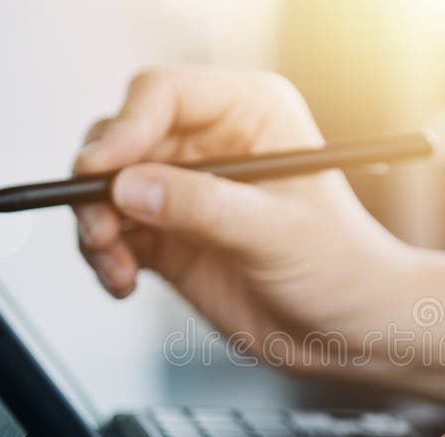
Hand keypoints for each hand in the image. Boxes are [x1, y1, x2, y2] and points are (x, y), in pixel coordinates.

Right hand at [73, 65, 415, 372]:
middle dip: (98, 183)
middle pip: (122, 138)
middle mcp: (210, 144)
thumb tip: (128, 187)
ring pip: (107, 188)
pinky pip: (113, 235)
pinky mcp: (169, 238)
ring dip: (95, 226)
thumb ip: (203, 207)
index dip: (126, 127)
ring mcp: (185, 192)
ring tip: (115, 266)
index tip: (103, 171)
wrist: (349, 333)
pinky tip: (122, 283)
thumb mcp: (278, 233)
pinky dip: (105, 258)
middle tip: (100, 229)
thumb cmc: (341, 269)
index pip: (165, 95)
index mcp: (249, 113)